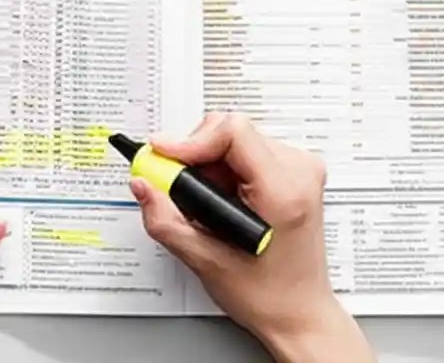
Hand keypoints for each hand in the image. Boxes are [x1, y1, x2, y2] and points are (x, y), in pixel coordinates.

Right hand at [131, 112, 373, 362]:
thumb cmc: (269, 295)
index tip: (163, 156)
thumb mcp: (205, 261)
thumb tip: (143, 186)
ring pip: (235, 138)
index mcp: (284, 191)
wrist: (299, 312)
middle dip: (195, 155)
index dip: (190, 141)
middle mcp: (299, 172)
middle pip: (231, 130)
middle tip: (179, 189)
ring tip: (206, 203)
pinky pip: (246, 150)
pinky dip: (223, 169)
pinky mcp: (295, 172)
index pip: (233, 132)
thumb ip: (166, 220)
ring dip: (209, 164)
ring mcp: (301, 169)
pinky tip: (222, 199)